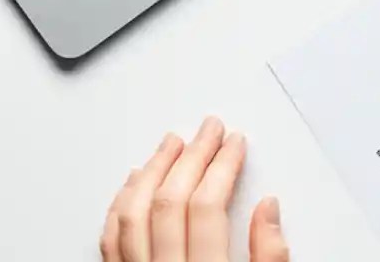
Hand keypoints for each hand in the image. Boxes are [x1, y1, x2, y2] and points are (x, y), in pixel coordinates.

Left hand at [100, 117, 289, 261]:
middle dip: (193, 156)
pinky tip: (134, 182)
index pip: (208, 205)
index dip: (223, 166)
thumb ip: (269, 257)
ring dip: (153, 170)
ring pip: (133, 213)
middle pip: (170, 201)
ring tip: (171, 144)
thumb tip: (268, 209)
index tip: (235, 144)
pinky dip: (121, 204)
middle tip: (209, 130)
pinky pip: (110, 237)